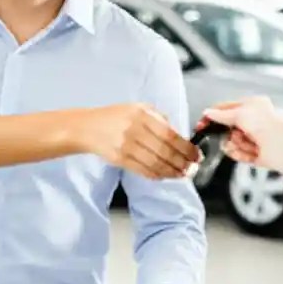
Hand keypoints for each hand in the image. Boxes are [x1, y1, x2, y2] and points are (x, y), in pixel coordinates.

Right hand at [75, 103, 199, 178]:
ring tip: (181, 174)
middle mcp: (134, 129)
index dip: (186, 148)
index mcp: (142, 115)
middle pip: (164, 151)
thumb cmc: (114, 117)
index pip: (170, 135)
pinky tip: (164, 175)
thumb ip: (158, 118)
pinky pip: (142, 170)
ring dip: (171, 171)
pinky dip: (156, 174)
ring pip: (155, 163)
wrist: (86, 127)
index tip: (195, 155)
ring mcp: (126, 145)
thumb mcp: (136, 108)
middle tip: (191, 168)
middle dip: (182, 162)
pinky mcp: (119, 159)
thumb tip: (177, 134)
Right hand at [198, 96, 282, 176]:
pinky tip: (249, 153)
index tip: (202, 123)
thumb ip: (222, 114)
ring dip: (236, 145)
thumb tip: (208, 113)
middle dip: (228, 133)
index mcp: (253, 105)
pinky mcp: (255, 153)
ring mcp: (254, 137)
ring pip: (232, 142)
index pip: (227, 108)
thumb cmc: (269, 127)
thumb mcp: (241, 115)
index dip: (213, 115)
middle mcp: (254, 120)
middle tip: (234, 135)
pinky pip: (238, 154)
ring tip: (247, 144)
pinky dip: (241, 154)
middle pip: (227, 128)